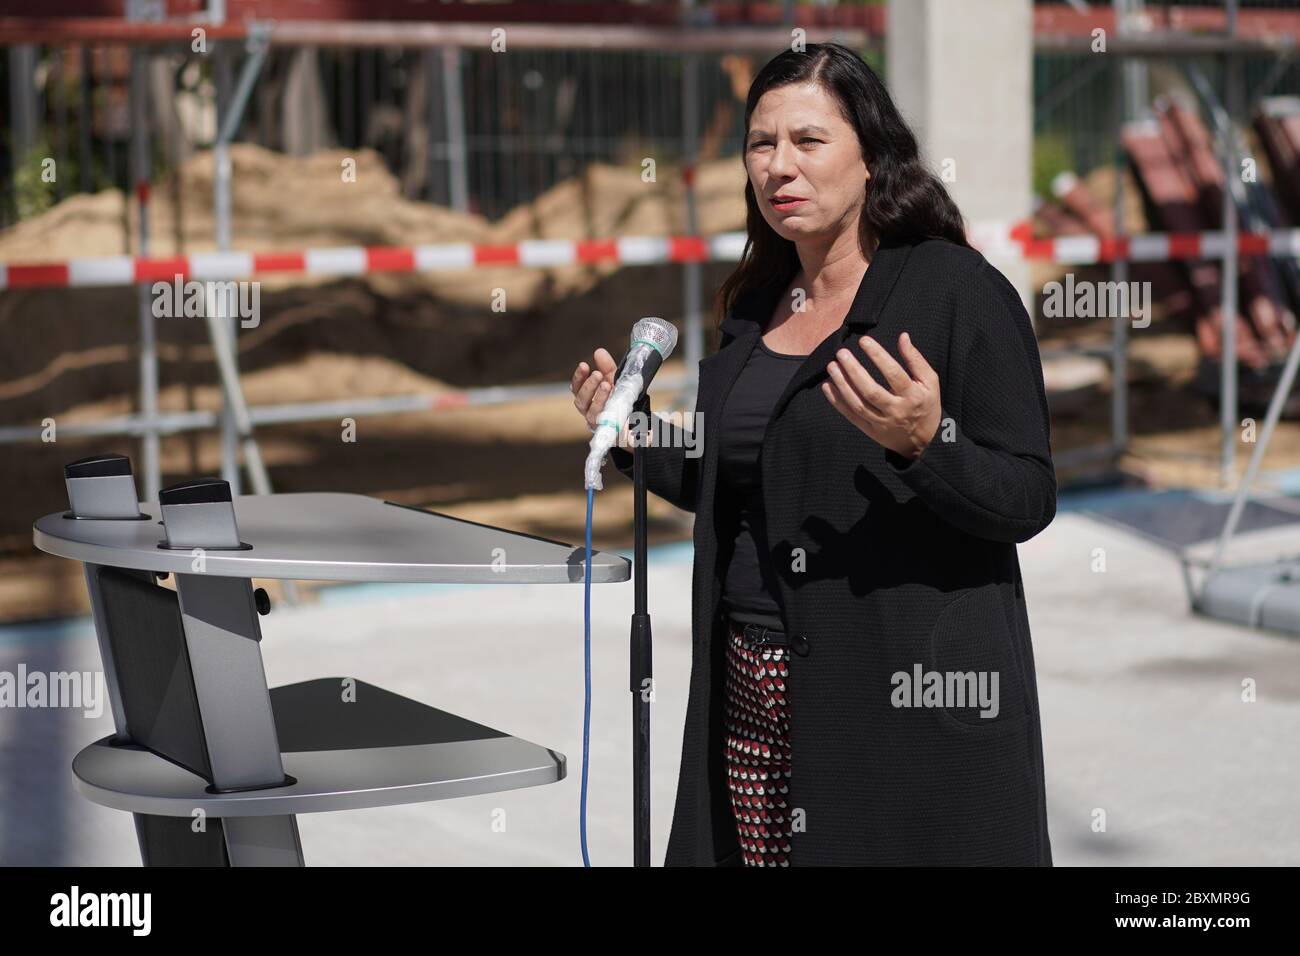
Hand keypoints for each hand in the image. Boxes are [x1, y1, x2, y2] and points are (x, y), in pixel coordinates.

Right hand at [570, 349, 644, 450]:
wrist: (635, 417)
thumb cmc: (619, 396)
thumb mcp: (614, 378)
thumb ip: (606, 366)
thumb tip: (599, 351)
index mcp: (586, 398)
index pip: (576, 388)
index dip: (578, 377)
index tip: (584, 365)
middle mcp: (588, 411)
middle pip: (581, 400)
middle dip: (588, 386)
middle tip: (597, 374)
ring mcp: (597, 422)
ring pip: (591, 412)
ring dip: (598, 397)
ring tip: (607, 385)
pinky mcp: (608, 431)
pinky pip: (605, 423)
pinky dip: (609, 413)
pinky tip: (614, 402)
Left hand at [822, 332, 940, 459]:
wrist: (924, 440)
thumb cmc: (926, 405)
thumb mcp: (930, 381)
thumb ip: (915, 359)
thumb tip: (903, 337)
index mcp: (912, 396)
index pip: (893, 374)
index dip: (878, 356)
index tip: (864, 341)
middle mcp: (896, 410)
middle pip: (871, 391)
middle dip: (854, 371)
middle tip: (841, 353)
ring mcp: (881, 423)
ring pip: (858, 404)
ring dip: (842, 385)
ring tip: (832, 366)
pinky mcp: (870, 431)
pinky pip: (851, 416)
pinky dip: (837, 402)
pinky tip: (827, 386)